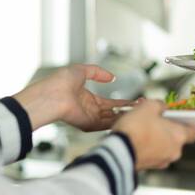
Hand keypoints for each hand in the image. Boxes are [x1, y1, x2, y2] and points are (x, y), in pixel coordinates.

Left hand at [13, 64, 133, 130]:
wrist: (51, 94)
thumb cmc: (60, 82)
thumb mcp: (81, 70)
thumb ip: (97, 72)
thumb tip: (111, 77)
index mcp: (86, 98)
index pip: (109, 103)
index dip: (123, 102)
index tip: (136, 100)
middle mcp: (88, 109)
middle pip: (113, 112)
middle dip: (128, 111)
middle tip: (143, 108)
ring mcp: (88, 118)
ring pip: (111, 119)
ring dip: (125, 116)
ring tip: (141, 112)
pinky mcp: (87, 125)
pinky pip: (105, 124)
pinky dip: (118, 121)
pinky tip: (130, 116)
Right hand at [113, 98, 194, 169]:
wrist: (118, 152)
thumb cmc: (135, 130)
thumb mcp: (148, 107)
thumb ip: (159, 105)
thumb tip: (160, 106)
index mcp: (179, 136)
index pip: (193, 132)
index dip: (188, 124)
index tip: (183, 119)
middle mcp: (173, 152)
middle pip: (176, 140)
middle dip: (167, 131)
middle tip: (156, 121)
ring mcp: (160, 162)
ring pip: (163, 148)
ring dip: (156, 140)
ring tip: (142, 129)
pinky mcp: (147, 167)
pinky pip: (151, 155)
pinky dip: (146, 148)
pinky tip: (136, 140)